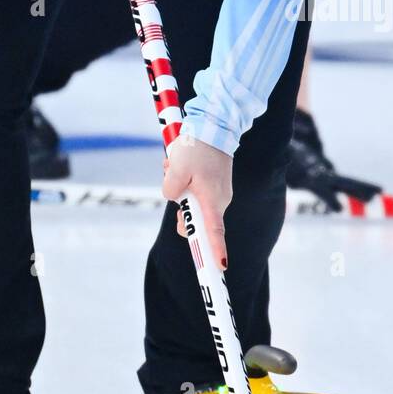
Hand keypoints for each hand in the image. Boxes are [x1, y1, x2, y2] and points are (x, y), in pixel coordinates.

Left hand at [163, 134, 232, 271]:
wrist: (214, 126)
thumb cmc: (196, 149)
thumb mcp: (175, 170)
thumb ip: (171, 190)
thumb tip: (175, 199)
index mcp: (212, 200)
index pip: (214, 232)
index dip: (216, 250)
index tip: (220, 266)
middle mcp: (219, 200)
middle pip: (195, 219)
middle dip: (180, 207)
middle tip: (172, 181)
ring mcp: (219, 193)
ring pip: (193, 203)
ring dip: (179, 189)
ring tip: (174, 165)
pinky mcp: (215, 185)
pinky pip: (196, 192)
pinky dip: (185, 182)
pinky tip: (179, 164)